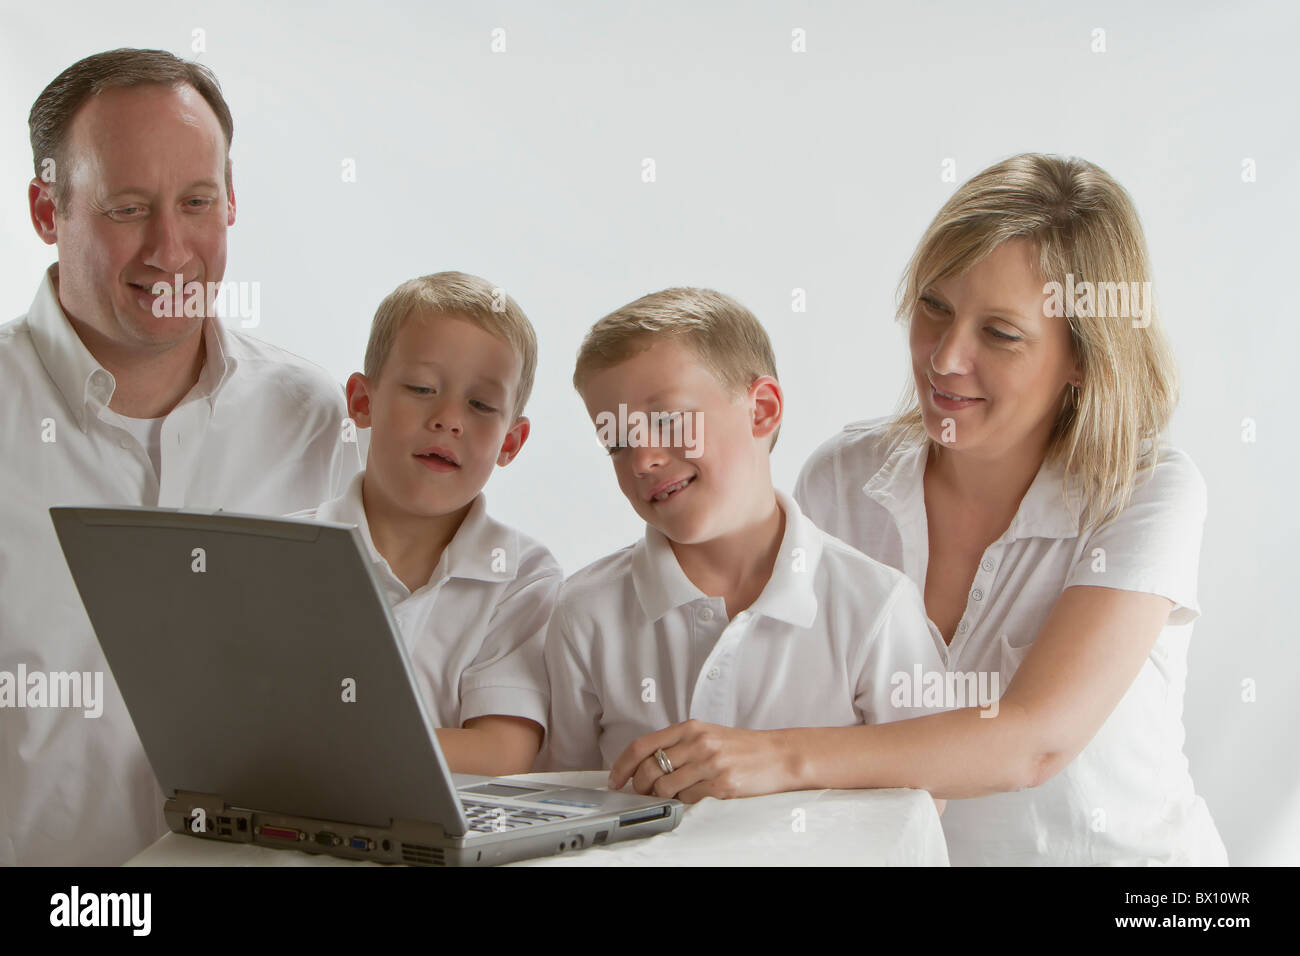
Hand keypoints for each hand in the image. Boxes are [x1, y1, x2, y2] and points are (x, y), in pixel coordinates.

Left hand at [606, 720, 795, 802]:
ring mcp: (710, 765)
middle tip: (642, 792)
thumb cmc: (742, 748)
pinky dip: (686, 802)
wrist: (779, 755)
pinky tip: (696, 796)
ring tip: (675, 793)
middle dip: (640, 786)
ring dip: (664, 796)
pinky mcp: (721, 786)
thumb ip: (678, 745)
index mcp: (691, 728)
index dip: (622, 765)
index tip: (615, 779)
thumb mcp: (707, 735)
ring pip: (665, 788)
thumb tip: (644, 765)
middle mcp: (698, 743)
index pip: (642, 745)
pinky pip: (688, 800)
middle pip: (649, 769)